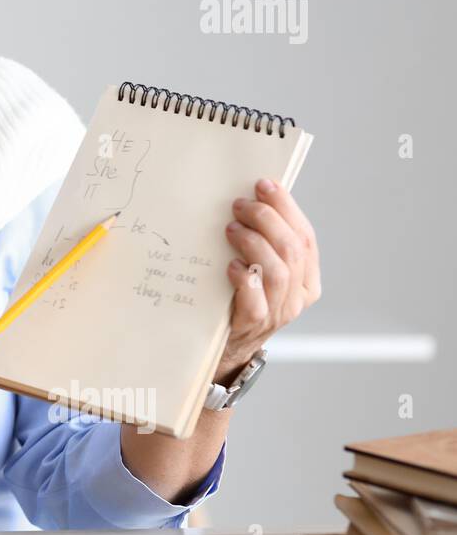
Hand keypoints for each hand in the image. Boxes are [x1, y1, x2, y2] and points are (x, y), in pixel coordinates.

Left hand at [217, 177, 321, 383]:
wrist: (228, 349)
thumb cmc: (241, 300)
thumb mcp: (261, 272)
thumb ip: (265, 244)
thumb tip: (252, 198)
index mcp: (307, 280)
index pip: (306, 237)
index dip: (287, 208)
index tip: (264, 184)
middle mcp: (298, 297)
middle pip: (292, 249)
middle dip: (267, 219)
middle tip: (239, 204)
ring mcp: (278, 313)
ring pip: (278, 271)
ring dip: (254, 242)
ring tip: (231, 228)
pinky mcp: (253, 326)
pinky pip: (255, 300)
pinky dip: (245, 278)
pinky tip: (231, 265)